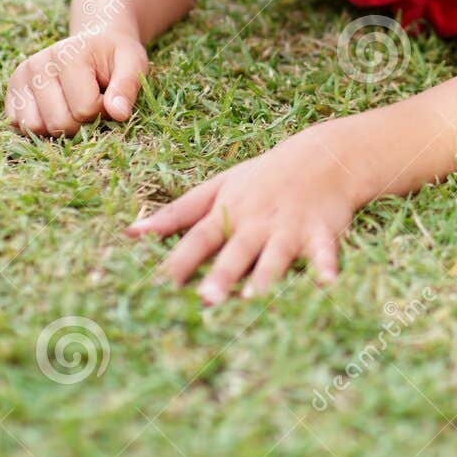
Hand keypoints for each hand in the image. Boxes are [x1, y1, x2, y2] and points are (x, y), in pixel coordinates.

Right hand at [6, 28, 148, 136]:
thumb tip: (118, 113)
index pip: (84, 109)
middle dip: (82, 122)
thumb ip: (127, 86)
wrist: (94, 43)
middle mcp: (37, 65)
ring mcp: (21, 78)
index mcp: (67, 55)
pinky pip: (21, 127)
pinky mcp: (12, 91)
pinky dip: (41, 126)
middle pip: (59, 123)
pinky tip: (55, 109)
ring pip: (37, 128)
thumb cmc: (115, 55)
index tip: (107, 95)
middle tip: (90, 101)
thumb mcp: (133, 63)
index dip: (102, 110)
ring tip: (72, 104)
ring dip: (60, 126)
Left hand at [126, 127, 353, 304]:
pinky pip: (324, 252)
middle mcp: (257, 222)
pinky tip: (326, 284)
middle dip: (222, 275)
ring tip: (254, 300)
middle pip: (236, 251)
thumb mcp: (219, 188)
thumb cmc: (263, 177)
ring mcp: (290, 228)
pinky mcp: (321, 233)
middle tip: (206, 300)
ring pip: (275, 255)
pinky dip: (326, 266)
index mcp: (229, 212)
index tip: (158, 287)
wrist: (323, 155)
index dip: (179, 261)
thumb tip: (130, 233)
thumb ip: (178, 213)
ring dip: (266, 277)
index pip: (199, 238)